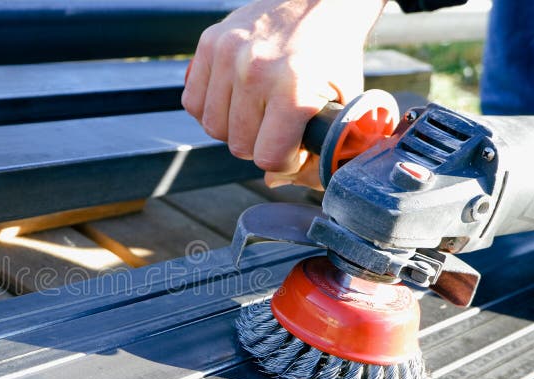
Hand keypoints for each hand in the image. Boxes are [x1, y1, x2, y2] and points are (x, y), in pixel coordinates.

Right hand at [183, 0, 385, 188]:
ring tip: (254, 112)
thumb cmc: (332, 54)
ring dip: (232, 128)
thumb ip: (316, 151)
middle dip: (258, 144)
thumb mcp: (341, 104)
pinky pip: (192, 101)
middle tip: (275, 127)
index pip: (268, 157)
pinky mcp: (209, 43)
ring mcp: (227, 55)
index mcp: (293, 87)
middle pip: (238, 145)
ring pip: (211, 127)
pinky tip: (232, 98)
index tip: (292, 148)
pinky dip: (209, 108)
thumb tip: (273, 181)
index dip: (282, 161)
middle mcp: (254, 70)